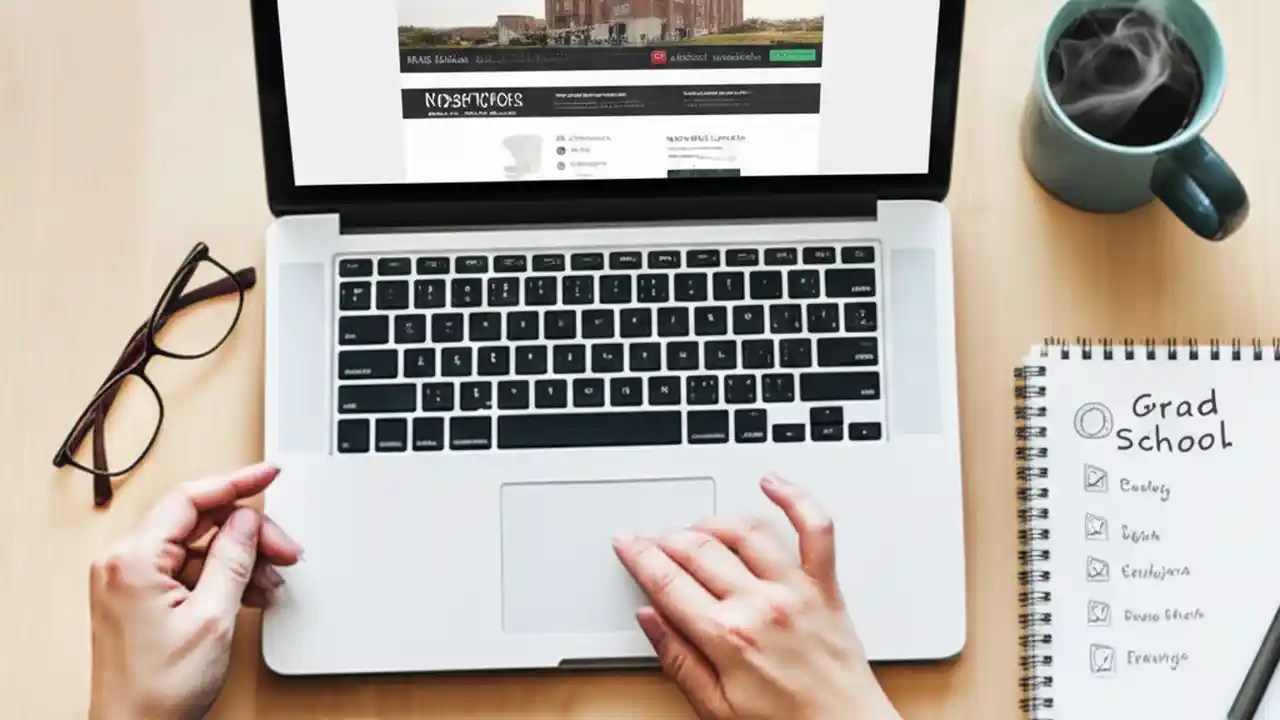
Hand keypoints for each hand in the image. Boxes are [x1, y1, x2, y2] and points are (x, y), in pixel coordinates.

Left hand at [89, 464, 302, 719]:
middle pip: (199, 523)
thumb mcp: (212, 618)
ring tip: (272, 583)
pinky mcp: (141, 599)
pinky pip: (189, 571)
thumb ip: (232, 559)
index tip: (269, 474)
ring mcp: (131, 581)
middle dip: (248, 534)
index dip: (236, 483)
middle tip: (286, 552)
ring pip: (199, 548)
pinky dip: (223, 578)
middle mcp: (125, 563)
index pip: (190, 499)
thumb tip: (247, 521)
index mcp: (133, 559)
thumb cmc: (158, 690)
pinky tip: (251, 593)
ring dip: (240, 560)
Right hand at [614, 475, 899, 719]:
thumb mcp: (715, 709)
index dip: (638, 556)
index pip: (667, 581)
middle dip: (665, 538)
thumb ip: (677, 659)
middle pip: (697, 550)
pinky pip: (815, 528)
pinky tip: (772, 482)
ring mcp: (794, 589)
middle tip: (650, 539)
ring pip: (743, 531)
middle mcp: (760, 605)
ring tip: (694, 528)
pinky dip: (796, 498)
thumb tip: (649, 616)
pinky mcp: (825, 585)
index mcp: (727, 637)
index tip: (624, 541)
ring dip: (711, 521)